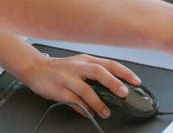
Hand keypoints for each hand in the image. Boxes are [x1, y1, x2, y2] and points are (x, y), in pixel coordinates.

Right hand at [14, 53, 140, 118]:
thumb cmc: (61, 68)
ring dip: (98, 102)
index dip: (124, 72)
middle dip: (113, 82)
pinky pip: (73, 100)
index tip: (136, 81)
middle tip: (124, 93)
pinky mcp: (58, 89)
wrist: (35, 68)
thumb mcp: (80, 65)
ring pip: (85, 89)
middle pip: (98, 72)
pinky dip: (83, 108)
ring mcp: (67, 77)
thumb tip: (115, 87)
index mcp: (86, 60)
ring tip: (106, 112)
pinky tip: (89, 113)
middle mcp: (78, 66)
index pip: (109, 64)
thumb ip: (96, 74)